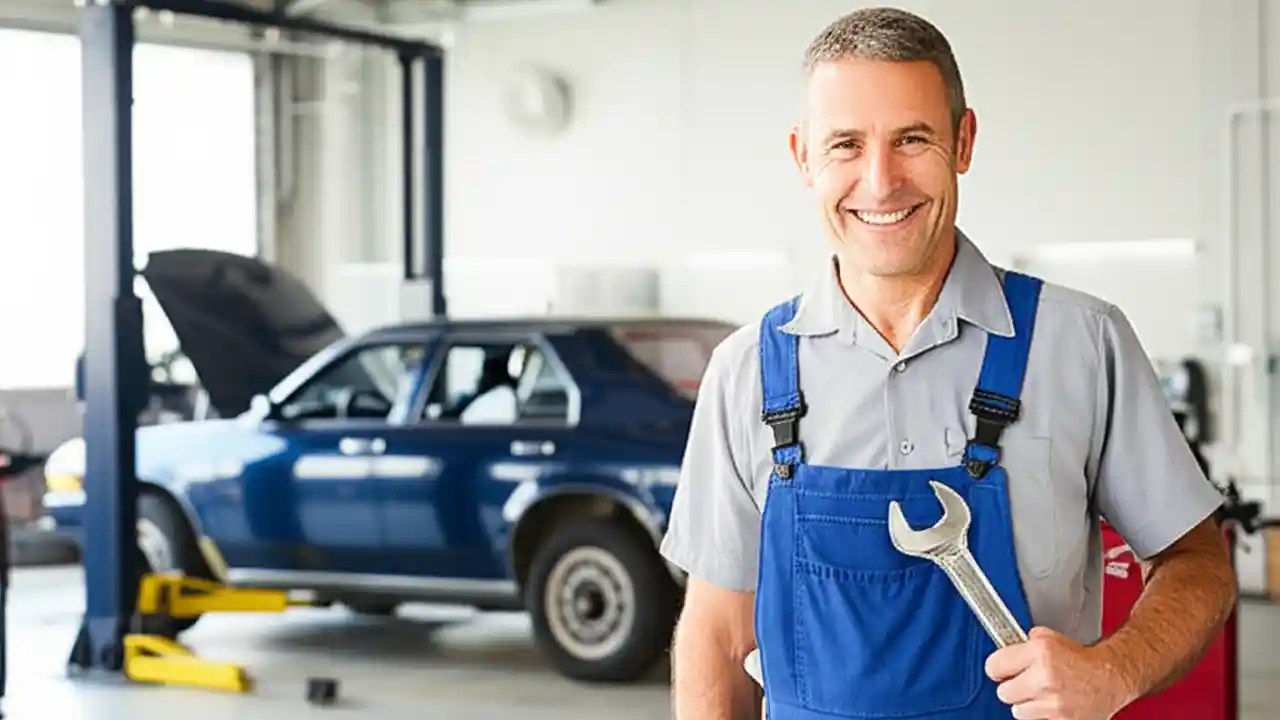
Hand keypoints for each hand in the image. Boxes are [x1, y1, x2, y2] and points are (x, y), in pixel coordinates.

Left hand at [985, 627, 1135, 718]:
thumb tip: (1004, 650)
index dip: (998, 668)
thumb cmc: (1081, 658)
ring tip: (1042, 694)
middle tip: (1026, 682)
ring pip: (1018, 711)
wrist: (1110, 676)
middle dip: (1013, 687)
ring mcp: (1054, 703)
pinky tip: (1052, 704)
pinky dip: (1042, 715)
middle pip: (1003, 692)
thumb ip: (1023, 643)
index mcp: (1039, 652)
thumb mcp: (1049, 637)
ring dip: (1027, 704)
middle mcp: (1045, 677)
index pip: (993, 667)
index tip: (1002, 670)